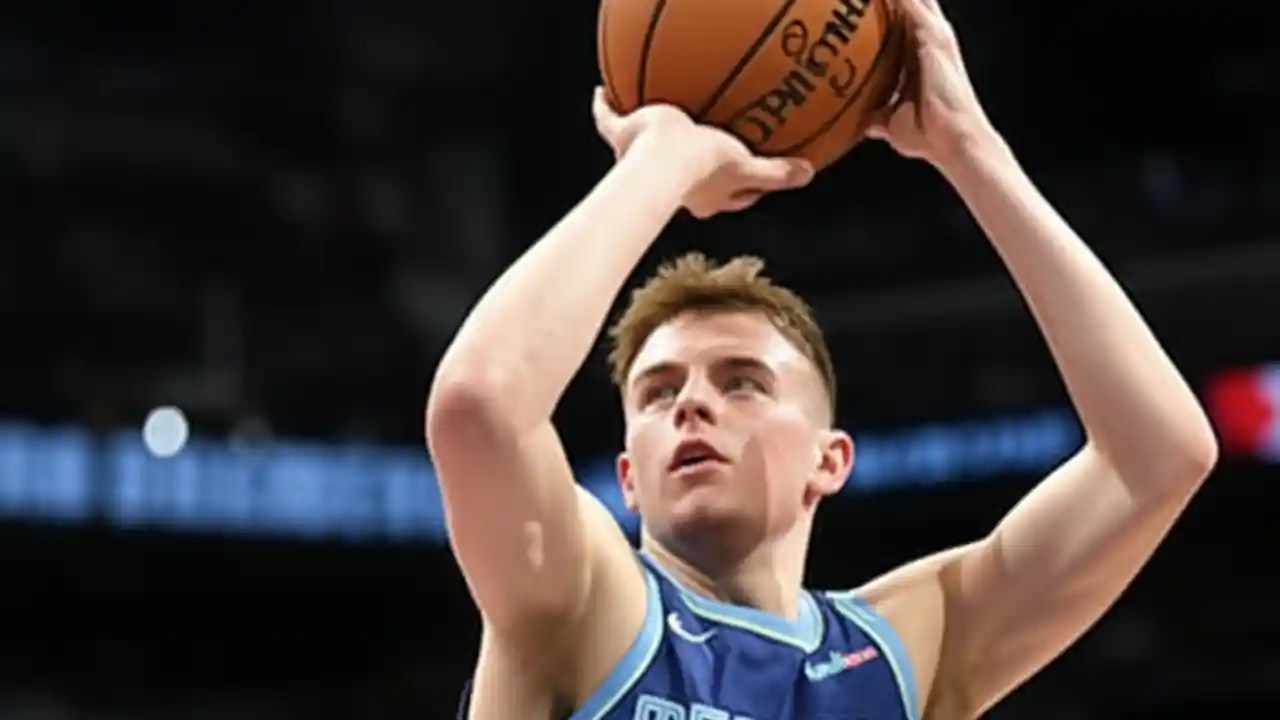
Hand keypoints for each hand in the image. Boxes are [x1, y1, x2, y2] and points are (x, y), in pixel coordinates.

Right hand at [592, 88, 813, 218]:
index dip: (742, 190)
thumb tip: (809, 173)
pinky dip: (604, 107)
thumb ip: (777, 173)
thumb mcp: (748, 169)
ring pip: (646, 155)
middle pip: (691, 181)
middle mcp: (675, 186)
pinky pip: (610, 120)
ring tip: (654, 125)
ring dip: (648, 143)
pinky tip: (601, 91)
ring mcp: (643, 163)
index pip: (729, 197)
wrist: (663, 157)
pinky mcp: (622, 138)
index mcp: (706, 196)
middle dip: (698, 174)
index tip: (752, 179)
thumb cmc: (703, 166)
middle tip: (705, 155)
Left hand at [867, 0, 997, 168]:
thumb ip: (879, 116)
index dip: (883, 12)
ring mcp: (934, 38)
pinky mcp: (935, 39)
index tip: (857, 9)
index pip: (899, 25)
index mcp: (917, 58)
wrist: (952, 140)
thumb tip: (866, 123)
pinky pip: (913, 7)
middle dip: (890, 2)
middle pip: (909, 6)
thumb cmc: (929, 136)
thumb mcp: (893, 124)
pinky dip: (898, 1)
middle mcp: (928, 43)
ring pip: (913, 2)